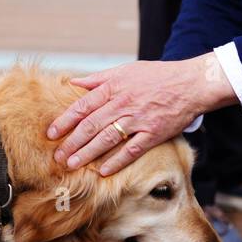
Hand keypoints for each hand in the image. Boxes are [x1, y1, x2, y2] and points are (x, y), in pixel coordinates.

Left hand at [47, 54, 236, 176]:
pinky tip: (104, 171)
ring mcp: (138, 120)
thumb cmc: (157, 76)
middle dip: (71, 142)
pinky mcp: (154, 133)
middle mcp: (123, 104)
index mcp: (113, 88)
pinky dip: (117, 161)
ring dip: (87, 154)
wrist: (190, 83)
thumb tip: (75, 81)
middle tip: (57, 157)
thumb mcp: (126, 70)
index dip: (65, 121)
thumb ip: (99, 78)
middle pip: (91, 126)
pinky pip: (132, 150)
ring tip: (72, 165)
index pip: (83, 106)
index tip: (51, 133)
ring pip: (107, 139)